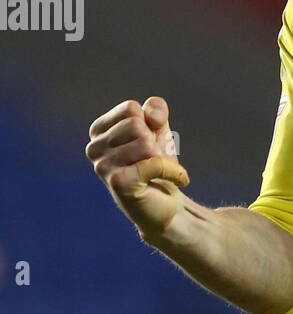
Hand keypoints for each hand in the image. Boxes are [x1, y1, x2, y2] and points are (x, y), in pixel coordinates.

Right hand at [85, 96, 189, 240]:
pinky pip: (152, 163)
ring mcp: (102, 167)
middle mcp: (94, 148)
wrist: (168, 204)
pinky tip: (177, 180)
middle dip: (155, 143)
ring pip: (145, 143)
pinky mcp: (118, 183)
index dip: (151, 125)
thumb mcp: (158, 130)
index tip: (152, 143)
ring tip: (160, 173)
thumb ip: (155, 111)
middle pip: (136, 125)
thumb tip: (150, 114)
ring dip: (164, 159)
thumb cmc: (158, 165)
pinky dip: (172, 171)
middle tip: (156, 161)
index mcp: (98, 131)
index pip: (130, 109)